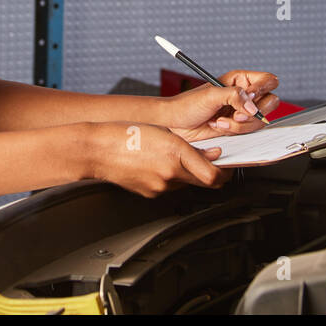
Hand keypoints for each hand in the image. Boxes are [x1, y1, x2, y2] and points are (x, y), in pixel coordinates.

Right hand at [86, 122, 233, 197]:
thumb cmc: (126, 134)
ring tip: (173, 159)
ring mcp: (160, 187)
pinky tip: (158, 166)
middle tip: (213, 165)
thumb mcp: (164, 132)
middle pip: (204, 184)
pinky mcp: (150, 193)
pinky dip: (170, 179)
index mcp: (176, 153)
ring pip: (185, 185)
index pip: (212, 175)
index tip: (227, 167)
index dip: (224, 173)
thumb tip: (211, 154)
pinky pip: (169, 188)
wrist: (98, 150)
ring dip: (188, 175)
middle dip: (212, 176)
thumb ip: (191, 146)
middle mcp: (170, 174)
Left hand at [162, 70, 280, 143]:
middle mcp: (244, 95)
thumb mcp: (211, 95)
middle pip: (270, 101)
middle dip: (254, 111)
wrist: (176, 124)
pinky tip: (218, 126)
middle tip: (237, 114)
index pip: (267, 80)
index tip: (250, 97)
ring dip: (240, 124)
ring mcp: (242, 112)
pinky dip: (235, 131)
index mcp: (240, 80)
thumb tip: (253, 107)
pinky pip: (249, 131)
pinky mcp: (238, 127)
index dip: (263, 89)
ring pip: (260, 119)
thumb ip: (234, 97)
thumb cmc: (187, 104)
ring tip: (220, 121)